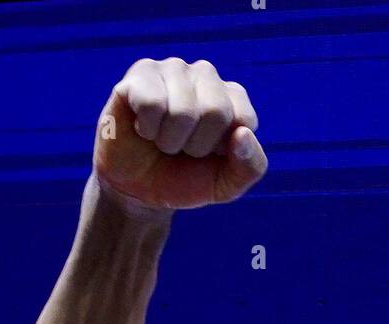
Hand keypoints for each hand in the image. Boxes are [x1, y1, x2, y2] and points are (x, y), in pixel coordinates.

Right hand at [93, 56, 267, 210]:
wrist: (139, 189)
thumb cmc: (185, 180)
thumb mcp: (226, 185)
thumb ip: (250, 167)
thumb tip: (243, 133)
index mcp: (233, 97)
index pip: (244, 119)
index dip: (223, 149)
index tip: (209, 154)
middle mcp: (206, 75)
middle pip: (215, 111)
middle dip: (196, 146)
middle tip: (182, 148)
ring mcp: (173, 69)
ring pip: (182, 111)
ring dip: (169, 141)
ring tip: (162, 139)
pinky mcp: (141, 73)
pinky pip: (151, 102)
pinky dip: (147, 128)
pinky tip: (143, 126)